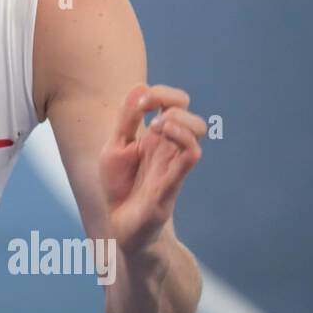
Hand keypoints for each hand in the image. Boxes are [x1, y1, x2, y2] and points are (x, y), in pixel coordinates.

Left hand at [99, 84, 204, 253]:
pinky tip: (163, 134)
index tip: (142, 101)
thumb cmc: (120, 186)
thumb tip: (141, 86)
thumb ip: (127, 119)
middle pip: (192, 116)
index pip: (176, 103)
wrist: (120, 225)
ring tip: (158, 126)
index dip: (163, 93)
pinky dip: (182, 141)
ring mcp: (173, 166)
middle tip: (149, 111)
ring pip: (197, 133)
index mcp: (157, 137)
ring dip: (178, 121)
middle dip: (172, 102)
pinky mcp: (171, 185)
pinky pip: (188, 159)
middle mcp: (170, 149)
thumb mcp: (115, 146)